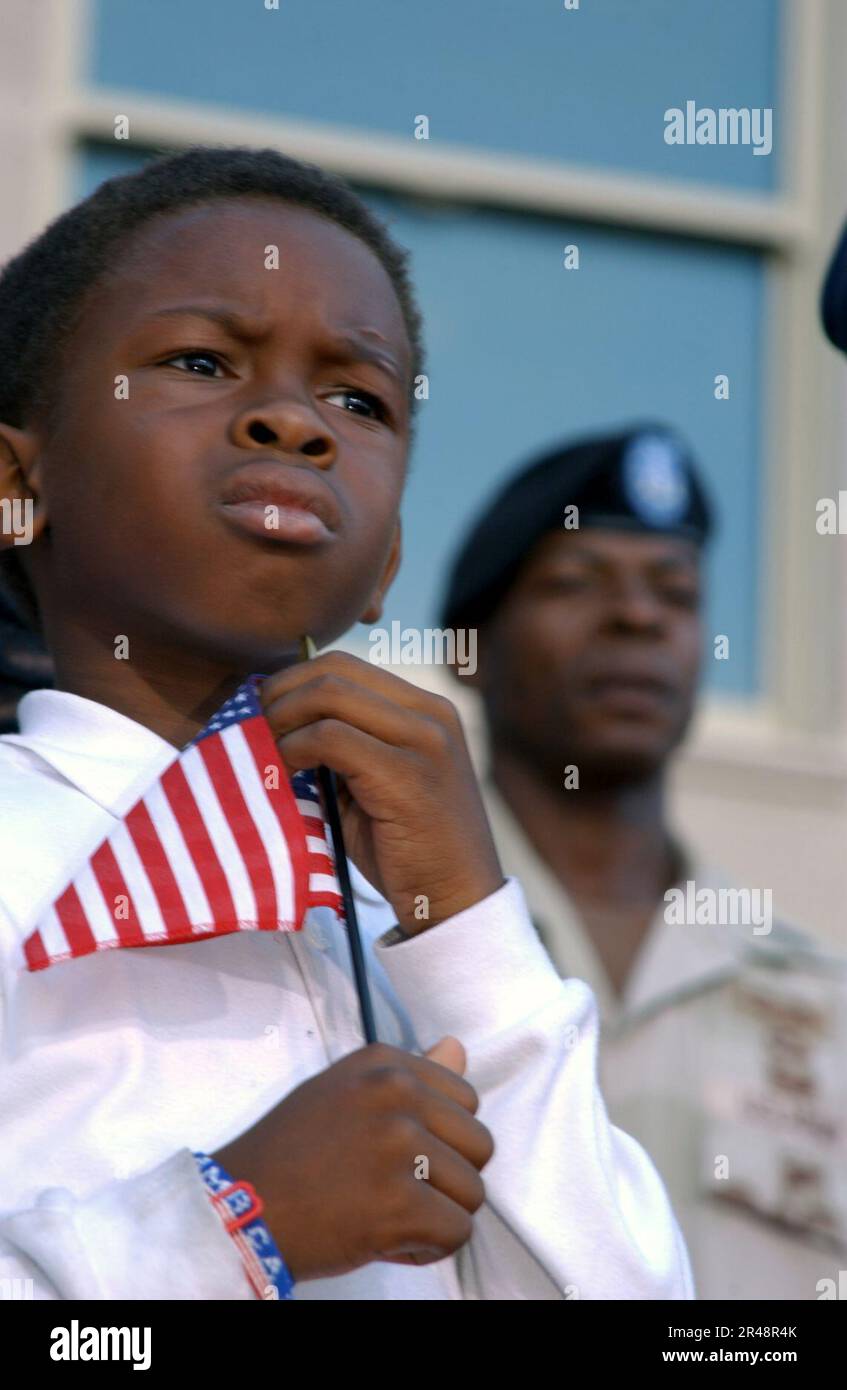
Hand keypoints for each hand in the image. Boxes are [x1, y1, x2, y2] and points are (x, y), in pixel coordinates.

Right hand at [212, 1038, 493, 1281]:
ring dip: (438, 1215)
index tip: (400, 1156)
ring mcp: (398, 1147)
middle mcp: (395, 1094)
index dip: (441, 1138)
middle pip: (479, 1144)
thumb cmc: (290, 1153)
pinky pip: (457, 1232)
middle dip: (448, 1178)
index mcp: (384, 1064)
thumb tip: (458, 1048)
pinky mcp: (399, 1203)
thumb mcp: (346, 1092)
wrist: (239, 1208)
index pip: (466, 1098)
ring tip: (389, 1214)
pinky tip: (388, 1240)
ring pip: (473, 1192)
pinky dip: (428, 1248)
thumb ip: (408, 1074)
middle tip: (398, 1190)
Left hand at [260, 651, 502, 931]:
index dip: (294, 679)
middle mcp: (432, 714)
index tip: (262, 709)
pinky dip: (295, 748)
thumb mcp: (378, 783)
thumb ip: (346, 746)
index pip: (346, 666)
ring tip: (263, 748)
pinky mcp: (405, 774)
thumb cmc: (408, 850)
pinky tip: (284, 771)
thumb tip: (280, 720)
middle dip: (281, 691)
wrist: (454, 902)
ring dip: (284, 718)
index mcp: (428, 709)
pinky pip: (331, 738)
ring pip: (331, 695)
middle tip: (252, 725)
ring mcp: (424, 741)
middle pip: (335, 671)